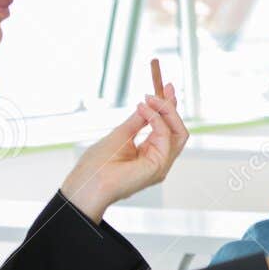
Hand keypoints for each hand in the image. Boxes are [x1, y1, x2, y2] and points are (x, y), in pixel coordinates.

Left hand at [60, 82, 188, 223]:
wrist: (89, 182)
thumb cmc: (99, 164)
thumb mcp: (121, 134)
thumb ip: (138, 120)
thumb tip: (148, 103)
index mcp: (150, 153)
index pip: (167, 129)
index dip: (169, 108)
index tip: (167, 87)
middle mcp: (159, 159)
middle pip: (178, 130)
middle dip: (173, 107)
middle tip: (165, 89)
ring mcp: (161, 164)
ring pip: (179, 132)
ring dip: (166, 111)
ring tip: (149, 99)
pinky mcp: (159, 166)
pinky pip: (167, 137)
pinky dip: (157, 119)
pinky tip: (144, 109)